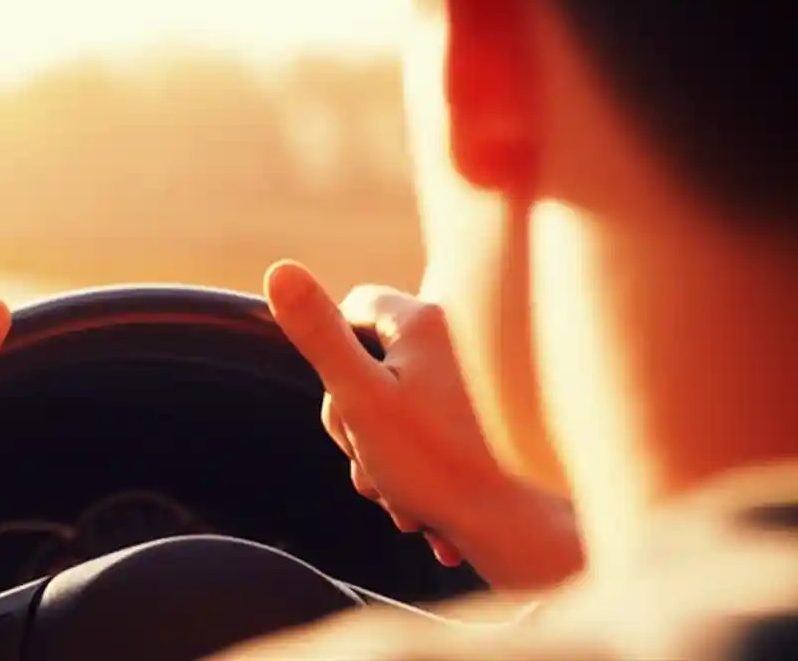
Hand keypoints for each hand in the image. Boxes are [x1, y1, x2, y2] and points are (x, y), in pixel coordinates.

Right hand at [265, 262, 580, 589]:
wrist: (519, 528)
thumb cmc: (438, 463)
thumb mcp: (360, 399)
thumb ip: (320, 336)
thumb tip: (279, 269)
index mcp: (425, 322)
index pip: (356, 307)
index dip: (336, 355)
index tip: (345, 402)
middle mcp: (460, 338)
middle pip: (375, 362)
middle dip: (360, 423)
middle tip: (371, 463)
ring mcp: (478, 381)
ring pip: (400, 407)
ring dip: (386, 457)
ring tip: (402, 497)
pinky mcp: (490, 421)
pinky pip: (434, 434)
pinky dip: (423, 470)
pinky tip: (427, 506)